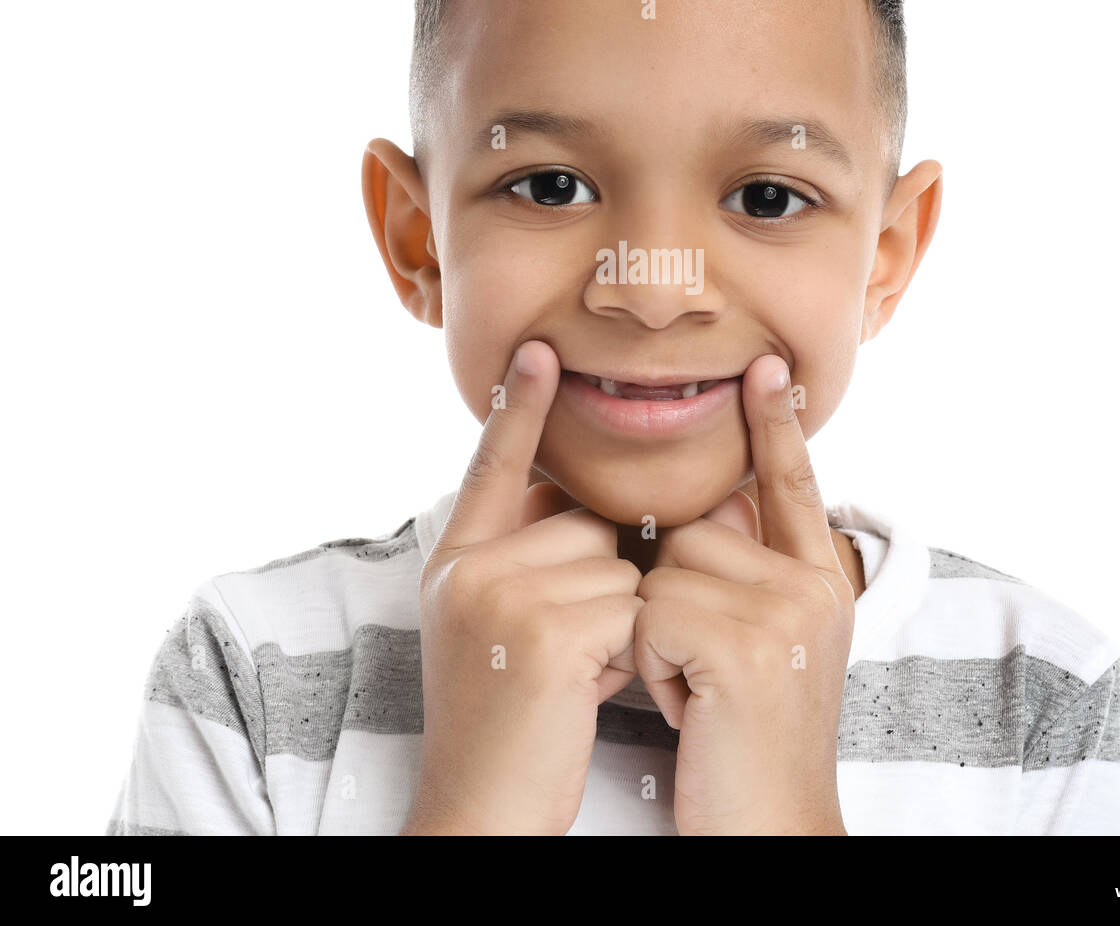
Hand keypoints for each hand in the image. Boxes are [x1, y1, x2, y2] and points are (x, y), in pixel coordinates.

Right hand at [401, 340, 642, 834]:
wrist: (480, 807)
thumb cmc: (505, 718)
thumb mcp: (489, 625)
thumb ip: (523, 558)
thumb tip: (584, 507)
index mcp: (456, 559)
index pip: (493, 465)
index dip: (519, 406)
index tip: (540, 349)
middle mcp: (469, 567)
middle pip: (585, 522)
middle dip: (599, 582)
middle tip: (564, 651)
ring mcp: (501, 596)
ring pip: (615, 565)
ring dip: (614, 621)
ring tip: (571, 674)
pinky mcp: (543, 633)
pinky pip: (626, 608)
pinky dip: (623, 653)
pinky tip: (581, 690)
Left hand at [634, 354, 854, 834]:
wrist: (771, 827)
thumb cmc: (748, 739)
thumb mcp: (767, 647)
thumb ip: (750, 576)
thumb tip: (708, 513)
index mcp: (820, 580)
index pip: (794, 483)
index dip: (776, 424)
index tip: (765, 366)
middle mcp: (813, 586)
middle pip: (695, 529)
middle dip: (675, 598)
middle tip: (706, 670)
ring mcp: (784, 613)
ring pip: (665, 570)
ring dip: (660, 636)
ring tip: (699, 691)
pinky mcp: (744, 645)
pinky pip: (652, 612)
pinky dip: (653, 665)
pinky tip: (691, 707)